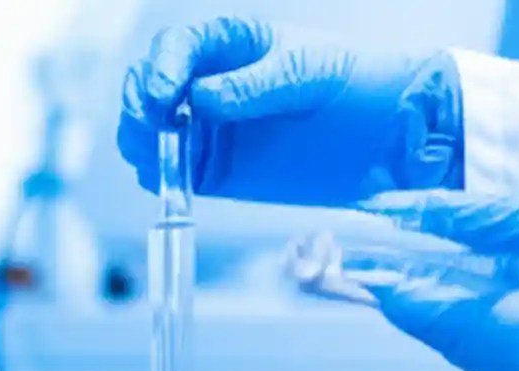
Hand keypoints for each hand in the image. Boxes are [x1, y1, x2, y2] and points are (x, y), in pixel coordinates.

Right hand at [117, 17, 461, 205]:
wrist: (379, 130)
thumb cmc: (348, 82)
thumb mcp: (306, 73)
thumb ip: (254, 87)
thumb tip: (203, 100)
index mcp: (226, 44)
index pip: (175, 49)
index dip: (160, 71)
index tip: (163, 98)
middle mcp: (206, 82)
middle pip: (147, 87)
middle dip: (139, 106)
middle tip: (152, 128)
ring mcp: (205, 127)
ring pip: (147, 130)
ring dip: (139, 140)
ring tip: (155, 156)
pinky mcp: (211, 167)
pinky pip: (169, 170)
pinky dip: (157, 174)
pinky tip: (166, 178)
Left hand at [359, 191, 518, 370]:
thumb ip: (480, 222)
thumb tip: (412, 213)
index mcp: (509, 340)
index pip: (413, 308)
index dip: (375, 271)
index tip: (349, 239)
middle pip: (433, 327)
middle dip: (404, 281)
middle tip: (378, 235)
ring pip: (465, 336)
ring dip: (444, 293)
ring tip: (426, 245)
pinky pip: (499, 344)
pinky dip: (482, 309)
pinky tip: (487, 272)